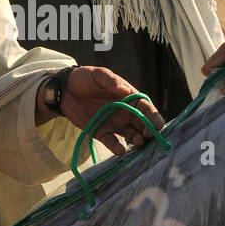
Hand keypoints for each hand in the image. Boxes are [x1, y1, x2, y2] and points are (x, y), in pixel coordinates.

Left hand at [45, 66, 165, 156]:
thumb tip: (125, 90)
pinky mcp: (102, 132)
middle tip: (151, 137)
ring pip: (131, 135)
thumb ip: (112, 81)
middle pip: (142, 124)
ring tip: (139, 144)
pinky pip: (112, 142)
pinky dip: (116, 147)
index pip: (146, 108)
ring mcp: (115, 123)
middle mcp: (126, 112)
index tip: (159, 125)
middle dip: (149, 132)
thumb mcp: (99, 74)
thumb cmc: (85, 78)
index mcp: (129, 97)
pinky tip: (120, 151)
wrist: (65, 89)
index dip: (153, 117)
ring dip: (137, 141)